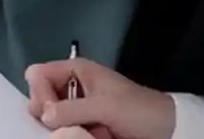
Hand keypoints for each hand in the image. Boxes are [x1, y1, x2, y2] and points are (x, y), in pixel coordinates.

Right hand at [26, 59, 175, 138]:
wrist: (165, 130)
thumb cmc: (138, 110)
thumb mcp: (106, 107)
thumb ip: (72, 109)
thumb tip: (43, 115)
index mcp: (76, 70)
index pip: (38, 74)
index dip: (40, 92)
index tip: (51, 112)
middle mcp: (72, 86)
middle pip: (39, 97)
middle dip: (47, 114)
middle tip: (65, 125)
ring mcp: (77, 107)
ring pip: (49, 118)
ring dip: (59, 128)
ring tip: (80, 132)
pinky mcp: (82, 125)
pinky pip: (62, 130)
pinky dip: (68, 135)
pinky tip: (84, 137)